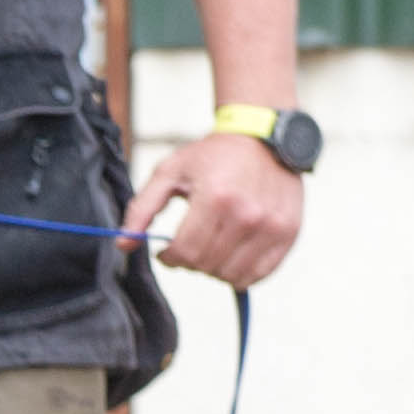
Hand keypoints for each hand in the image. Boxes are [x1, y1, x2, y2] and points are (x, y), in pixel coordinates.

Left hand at [122, 131, 303, 288]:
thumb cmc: (213, 155)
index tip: (166, 250)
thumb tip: (123, 245)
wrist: (264, 137)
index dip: (168, 258)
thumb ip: (142, 209)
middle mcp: (248, 213)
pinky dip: (241, 273)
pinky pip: (259, 274)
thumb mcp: (169, 172)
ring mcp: (272, 225)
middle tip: (189, 245)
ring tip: (211, 247)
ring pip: (231, 275)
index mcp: (216, 197)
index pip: (185, 253)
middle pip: (206, 266)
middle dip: (189, 261)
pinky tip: (232, 254)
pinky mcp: (289, 232)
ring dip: (213, 269)